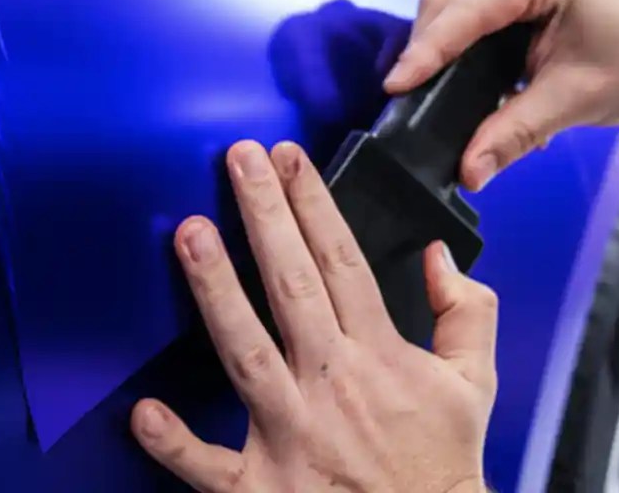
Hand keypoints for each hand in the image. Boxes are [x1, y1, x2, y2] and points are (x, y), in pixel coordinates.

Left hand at [131, 141, 497, 492]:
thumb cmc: (440, 466)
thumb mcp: (474, 383)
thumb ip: (468, 313)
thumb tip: (442, 258)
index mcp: (378, 356)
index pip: (342, 262)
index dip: (314, 203)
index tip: (289, 159)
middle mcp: (330, 385)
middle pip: (291, 286)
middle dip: (264, 216)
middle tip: (238, 161)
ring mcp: (291, 435)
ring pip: (245, 352)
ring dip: (216, 292)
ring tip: (189, 235)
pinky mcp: (262, 488)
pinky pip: (210, 465)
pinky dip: (176, 442)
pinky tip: (144, 410)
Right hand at [383, 0, 618, 189]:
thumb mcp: (576, 101)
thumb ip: (515, 132)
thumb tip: (468, 170)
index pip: (465, 10)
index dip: (427, 52)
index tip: (395, 88)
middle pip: (446, 0)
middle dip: (425, 50)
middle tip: (405, 102)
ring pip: (450, 5)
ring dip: (437, 48)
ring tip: (427, 95)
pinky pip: (466, 11)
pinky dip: (456, 45)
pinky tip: (456, 80)